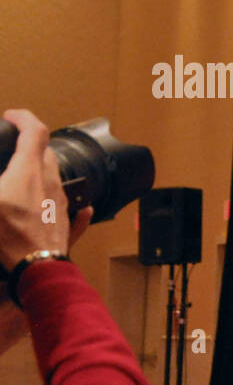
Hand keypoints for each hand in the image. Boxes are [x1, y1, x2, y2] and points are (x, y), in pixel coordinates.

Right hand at [0, 110, 70, 269]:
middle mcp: (51, 182)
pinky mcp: (67, 224)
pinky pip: (73, 208)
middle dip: (32, 143)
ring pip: (57, 177)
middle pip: (47, 152)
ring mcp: (62, 203)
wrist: (37, 268)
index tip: (13, 116)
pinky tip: (72, 204)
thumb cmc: (8, 234)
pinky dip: (67, 201)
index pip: (35, 131)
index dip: (24, 117)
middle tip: (15, 146)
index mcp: (29, 171)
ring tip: (25, 174)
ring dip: (42, 170)